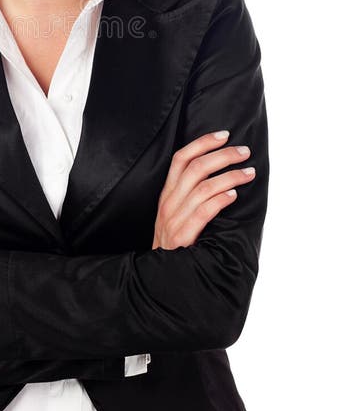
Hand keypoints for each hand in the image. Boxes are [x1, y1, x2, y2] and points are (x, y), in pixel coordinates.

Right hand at [152, 131, 255, 249]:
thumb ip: (188, 195)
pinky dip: (220, 200)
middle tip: (244, 151)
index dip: (202, 143)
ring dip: (230, 177)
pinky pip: (203, 213)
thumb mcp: (174, 213)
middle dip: (223, 156)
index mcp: (167, 193)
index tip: (224, 135)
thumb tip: (218, 172)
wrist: (161, 275)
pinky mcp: (183, 236)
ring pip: (203, 188)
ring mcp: (174, 220)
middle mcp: (169, 203)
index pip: (181, 158)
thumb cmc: (175, 242)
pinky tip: (234, 195)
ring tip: (249, 173)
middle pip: (196, 168)